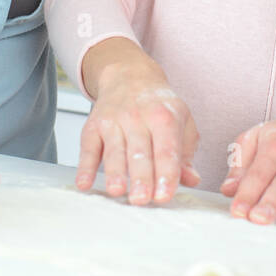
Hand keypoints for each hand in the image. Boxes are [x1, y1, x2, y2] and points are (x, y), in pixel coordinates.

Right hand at [78, 57, 200, 204]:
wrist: (130, 76)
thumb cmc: (159, 105)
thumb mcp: (182, 122)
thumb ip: (185, 154)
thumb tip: (191, 180)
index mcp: (164, 117)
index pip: (166, 149)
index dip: (166, 173)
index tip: (165, 195)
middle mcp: (138, 117)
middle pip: (139, 152)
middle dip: (141, 177)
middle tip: (142, 199)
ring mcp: (113, 121)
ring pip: (114, 150)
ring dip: (115, 172)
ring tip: (117, 191)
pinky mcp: (93, 126)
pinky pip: (88, 148)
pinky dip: (85, 166)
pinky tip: (84, 183)